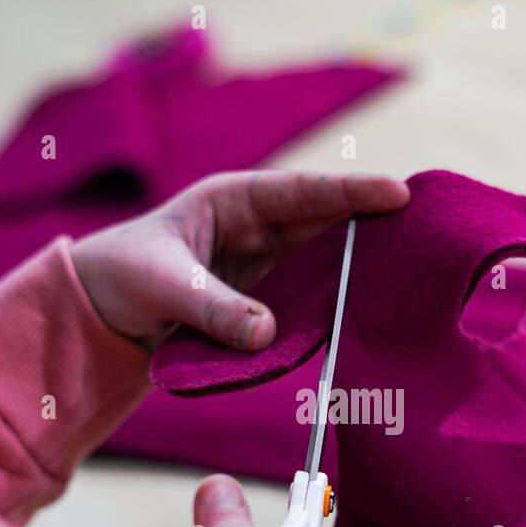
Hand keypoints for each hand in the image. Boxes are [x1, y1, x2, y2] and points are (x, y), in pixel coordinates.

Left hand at [70, 170, 409, 352]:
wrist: (101, 309)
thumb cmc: (124, 275)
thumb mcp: (163, 285)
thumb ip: (213, 308)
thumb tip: (266, 335)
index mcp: (234, 200)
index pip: (303, 191)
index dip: (351, 191)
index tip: (397, 194)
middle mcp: (259, 227)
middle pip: (328, 223)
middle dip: (372, 226)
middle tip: (424, 234)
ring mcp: (268, 264)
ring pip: (326, 262)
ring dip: (360, 269)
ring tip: (409, 275)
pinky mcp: (267, 300)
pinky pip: (310, 300)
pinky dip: (337, 306)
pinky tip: (368, 315)